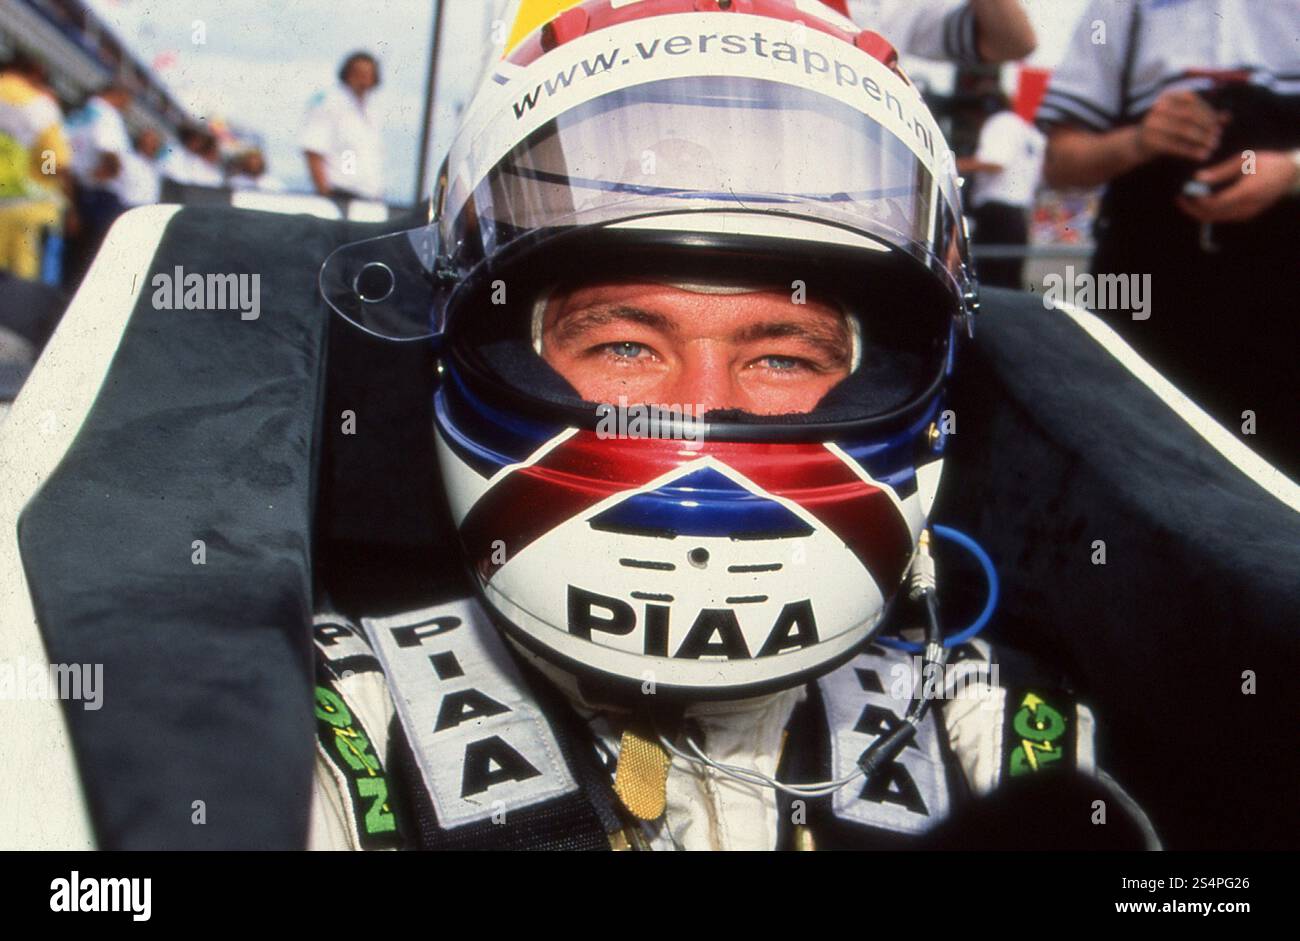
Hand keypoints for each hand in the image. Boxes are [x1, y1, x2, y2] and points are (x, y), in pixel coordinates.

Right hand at [1134, 90, 1227, 162]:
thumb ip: (1204, 116)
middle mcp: (1158, 107)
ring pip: (1183, 131)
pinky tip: (1203, 156)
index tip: (1219, 126)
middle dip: (1206, 128)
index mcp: (1167, 96)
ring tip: (1212, 148)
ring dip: (1201, 140)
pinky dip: (1191, 151)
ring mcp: (1151, 124)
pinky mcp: (1149, 141)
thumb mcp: (1182, 118)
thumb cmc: (1166, 129)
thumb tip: (1227, 117)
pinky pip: (1175, 146)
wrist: (1137, 144)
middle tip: (1218, 138)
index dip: (1208, 113)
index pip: (1193, 102)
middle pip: (1189, 116)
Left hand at [1176, 151, 1297, 222]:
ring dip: (1199, 212)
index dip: (1196, 202)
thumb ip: (1220, 171)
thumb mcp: (1244, 160)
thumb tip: (1197, 178)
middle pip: (1212, 215)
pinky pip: (1223, 217)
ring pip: (1217, 219)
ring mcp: (1247, 214)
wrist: (1291, 174)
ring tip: (1186, 200)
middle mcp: (1245, 207)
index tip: (1183, 193)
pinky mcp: (1246, 215)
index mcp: (1245, 192)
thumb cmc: (1268, 162)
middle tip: (1179, 199)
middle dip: (1192, 209)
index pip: (1214, 203)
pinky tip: (1201, 203)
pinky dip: (1209, 212)